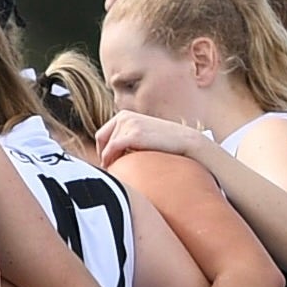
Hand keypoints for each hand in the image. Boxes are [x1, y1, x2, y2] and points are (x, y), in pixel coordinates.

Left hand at [92, 112, 212, 164]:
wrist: (185, 141)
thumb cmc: (164, 144)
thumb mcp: (142, 137)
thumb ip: (126, 141)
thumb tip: (107, 159)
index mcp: (124, 115)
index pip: (102, 135)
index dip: (103, 151)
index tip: (109, 164)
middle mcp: (124, 116)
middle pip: (102, 140)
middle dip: (105, 156)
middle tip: (112, 170)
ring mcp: (128, 124)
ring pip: (107, 147)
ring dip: (112, 160)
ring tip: (124, 170)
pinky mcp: (133, 134)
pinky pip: (111, 150)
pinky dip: (111, 161)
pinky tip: (120, 169)